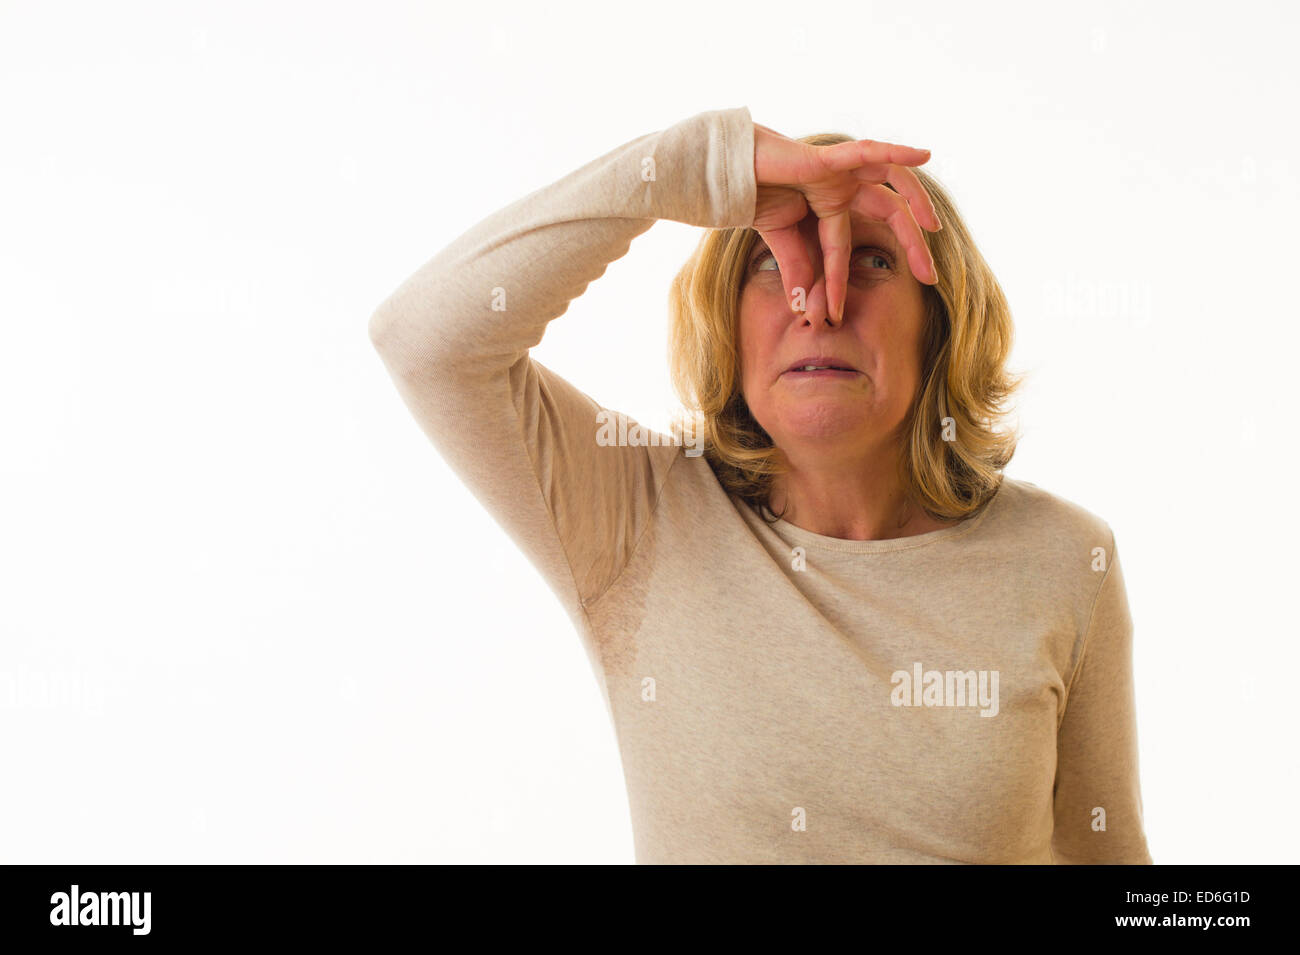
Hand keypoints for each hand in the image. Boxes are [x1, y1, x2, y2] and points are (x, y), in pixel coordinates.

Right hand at [752, 121, 941, 322]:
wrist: (725, 173)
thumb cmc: (752, 196)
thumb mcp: (782, 241)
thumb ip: (798, 271)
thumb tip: (805, 312)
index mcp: (829, 206)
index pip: (845, 249)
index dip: (841, 284)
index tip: (837, 315)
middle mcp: (841, 187)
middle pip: (889, 213)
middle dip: (913, 244)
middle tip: (930, 277)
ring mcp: (839, 171)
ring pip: (892, 182)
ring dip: (917, 203)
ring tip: (933, 230)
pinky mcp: (829, 159)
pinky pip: (869, 153)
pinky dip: (897, 152)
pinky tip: (923, 156)